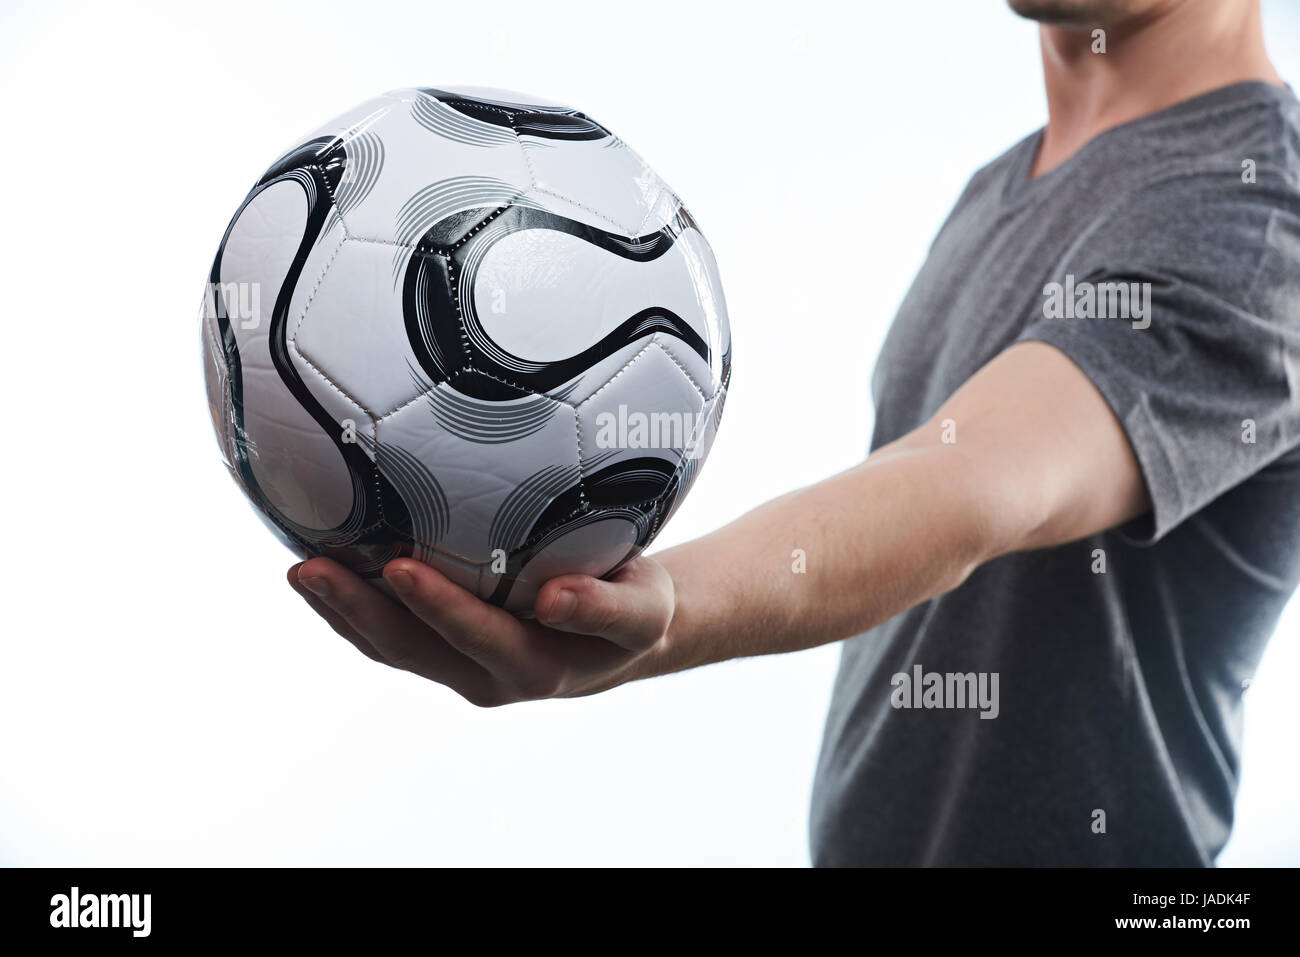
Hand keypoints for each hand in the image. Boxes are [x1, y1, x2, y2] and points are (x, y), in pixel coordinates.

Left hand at [287, 554, 676, 705]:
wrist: (624, 628)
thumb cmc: (637, 607)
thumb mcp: (643, 610)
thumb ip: (604, 607)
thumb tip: (552, 596)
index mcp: (535, 663)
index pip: (477, 636)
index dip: (437, 606)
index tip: (400, 564)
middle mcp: (487, 673)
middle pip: (410, 647)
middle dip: (358, 610)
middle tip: (311, 568)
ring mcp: (459, 664)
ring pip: (390, 645)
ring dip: (343, 610)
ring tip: (300, 568)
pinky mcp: (444, 647)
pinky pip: (391, 633)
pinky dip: (355, 604)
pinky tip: (328, 564)